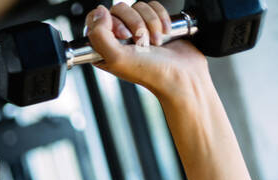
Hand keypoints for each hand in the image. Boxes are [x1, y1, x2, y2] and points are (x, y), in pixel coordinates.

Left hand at [84, 2, 209, 96]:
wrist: (181, 74)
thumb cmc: (150, 72)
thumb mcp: (116, 58)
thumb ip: (100, 35)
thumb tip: (99, 12)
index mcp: (102, 49)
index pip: (96, 19)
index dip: (111, 22)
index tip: (124, 36)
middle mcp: (118, 39)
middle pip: (119, 9)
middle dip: (135, 24)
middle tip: (142, 42)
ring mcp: (136, 30)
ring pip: (138, 6)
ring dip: (151, 23)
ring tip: (155, 43)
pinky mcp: (154, 23)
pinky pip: (154, 6)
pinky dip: (161, 18)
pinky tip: (164, 34)